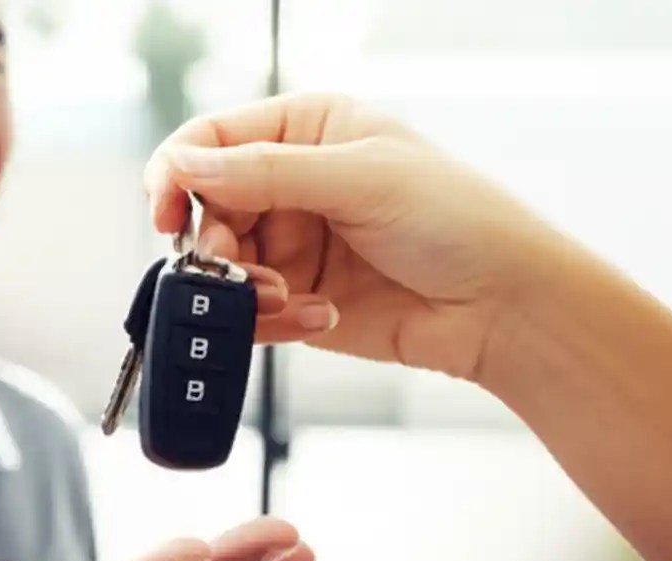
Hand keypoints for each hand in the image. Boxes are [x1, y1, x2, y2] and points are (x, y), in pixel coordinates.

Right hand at [144, 92, 565, 380]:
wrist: (504, 308)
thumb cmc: (458, 221)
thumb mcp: (360, 178)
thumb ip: (265, 173)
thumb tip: (185, 165)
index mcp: (308, 129)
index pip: (213, 140)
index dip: (178, 172)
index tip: (166, 209)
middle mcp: (293, 183)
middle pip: (207, 207)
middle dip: (212, 241)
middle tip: (229, 265)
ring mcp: (294, 242)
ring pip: (221, 265)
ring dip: (241, 286)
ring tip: (287, 297)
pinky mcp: (298, 297)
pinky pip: (248, 311)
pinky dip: (268, 319)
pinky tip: (316, 314)